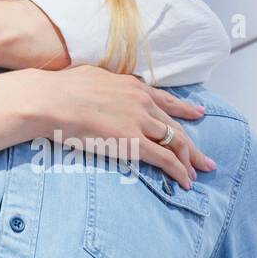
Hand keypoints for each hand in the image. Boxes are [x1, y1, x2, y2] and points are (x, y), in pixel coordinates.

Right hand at [14, 66, 215, 188]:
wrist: (52, 100)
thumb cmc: (61, 89)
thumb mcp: (90, 76)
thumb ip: (105, 83)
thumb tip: (101, 86)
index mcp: (131, 86)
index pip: (165, 100)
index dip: (184, 110)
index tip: (199, 114)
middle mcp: (142, 101)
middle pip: (175, 125)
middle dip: (192, 144)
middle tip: (204, 158)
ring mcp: (140, 121)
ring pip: (176, 142)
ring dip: (189, 160)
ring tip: (198, 173)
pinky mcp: (134, 142)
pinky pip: (165, 159)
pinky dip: (179, 171)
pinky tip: (185, 182)